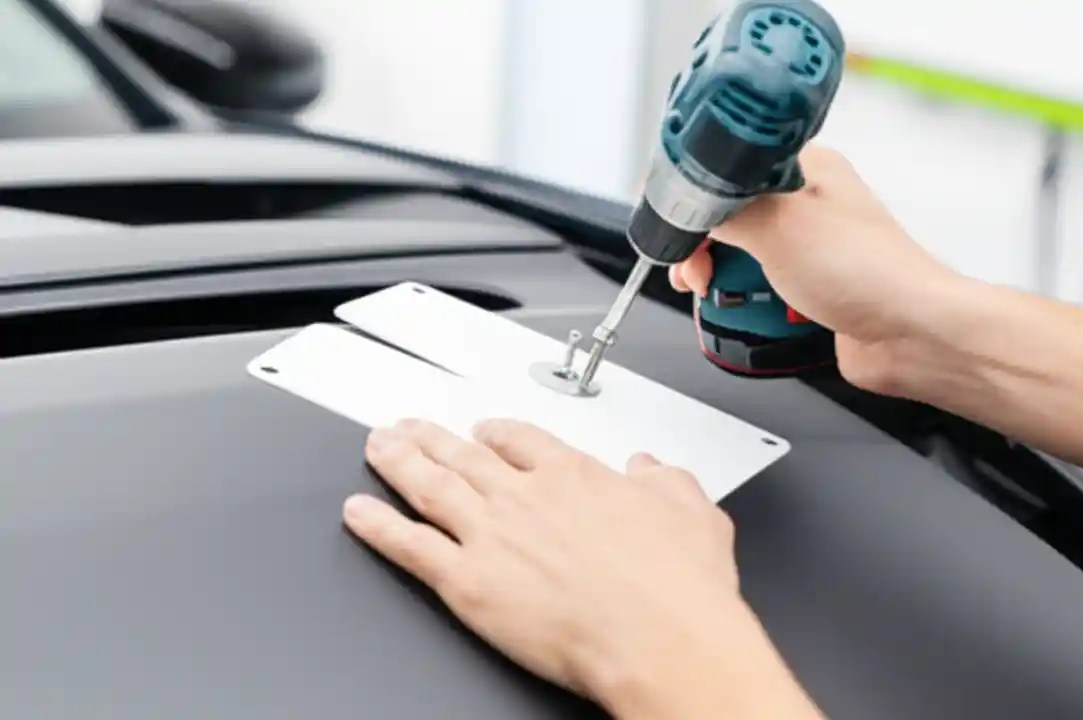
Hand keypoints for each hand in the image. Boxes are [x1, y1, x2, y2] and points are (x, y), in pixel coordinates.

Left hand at [343, 419, 819, 718]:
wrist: (659, 636)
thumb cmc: (678, 585)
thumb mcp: (692, 510)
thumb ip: (666, 480)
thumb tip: (652, 468)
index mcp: (574, 475)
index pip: (521, 439)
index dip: (495, 432)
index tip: (484, 431)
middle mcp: (525, 496)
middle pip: (465, 454)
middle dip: (433, 437)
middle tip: (408, 427)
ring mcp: (491, 535)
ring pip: (430, 487)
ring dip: (398, 463)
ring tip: (378, 448)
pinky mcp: (467, 581)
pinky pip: (409, 545)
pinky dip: (378, 526)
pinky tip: (359, 512)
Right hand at [670, 146, 970, 396]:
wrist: (911, 335)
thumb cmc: (870, 272)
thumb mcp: (775, 225)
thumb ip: (721, 209)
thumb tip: (685, 206)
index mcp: (803, 168)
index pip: (726, 170)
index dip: (694, 200)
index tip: (677, 228)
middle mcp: (805, 205)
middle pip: (725, 220)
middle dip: (702, 251)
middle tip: (696, 273)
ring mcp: (808, 249)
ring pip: (739, 260)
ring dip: (726, 285)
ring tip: (721, 297)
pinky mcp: (809, 289)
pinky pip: (759, 295)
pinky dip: (751, 308)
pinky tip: (757, 315)